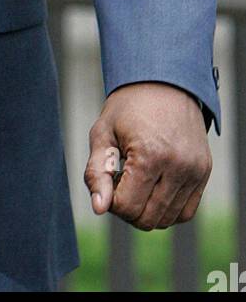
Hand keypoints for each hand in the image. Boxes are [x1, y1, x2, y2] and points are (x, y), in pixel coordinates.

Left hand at [84, 82, 211, 229]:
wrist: (164, 82)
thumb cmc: (128, 107)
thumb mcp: (102, 132)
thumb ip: (96, 173)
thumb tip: (98, 208)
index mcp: (149, 155)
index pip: (127, 207)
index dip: (111, 200)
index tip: (109, 178)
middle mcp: (178, 166)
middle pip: (147, 219)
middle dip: (128, 208)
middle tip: (122, 180)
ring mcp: (195, 171)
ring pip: (167, 219)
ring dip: (147, 209)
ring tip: (138, 179)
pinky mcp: (204, 172)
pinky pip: (186, 212)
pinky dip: (167, 209)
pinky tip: (155, 187)